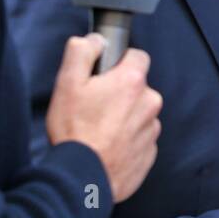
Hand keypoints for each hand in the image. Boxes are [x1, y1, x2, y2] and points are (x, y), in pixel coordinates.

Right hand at [46, 34, 161, 202]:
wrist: (84, 178)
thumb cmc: (74, 131)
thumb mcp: (67, 83)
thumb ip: (82, 51)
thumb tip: (96, 40)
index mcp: (132, 82)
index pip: (138, 56)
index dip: (119, 61)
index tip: (105, 74)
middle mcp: (149, 103)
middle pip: (137, 87)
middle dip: (119, 92)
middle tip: (94, 106)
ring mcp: (151, 129)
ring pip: (139, 113)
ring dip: (124, 117)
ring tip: (98, 130)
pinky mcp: (150, 152)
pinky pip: (139, 137)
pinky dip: (126, 139)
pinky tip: (106, 146)